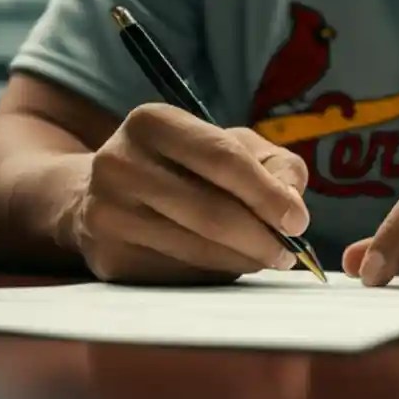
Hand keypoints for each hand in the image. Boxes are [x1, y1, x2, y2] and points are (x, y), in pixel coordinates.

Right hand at [62, 103, 309, 283]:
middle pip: (212, 212)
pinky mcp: (109, 257)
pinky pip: (180, 275)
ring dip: (244, 260)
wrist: (100, 195)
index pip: (222, 158)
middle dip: (262, 238)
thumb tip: (293, 202)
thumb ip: (273, 163)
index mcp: (151, 123)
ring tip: (264, 257)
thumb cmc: (181, 166)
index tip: (298, 221)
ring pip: (198, 250)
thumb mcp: (227, 144)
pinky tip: (226, 263)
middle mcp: (119, 164)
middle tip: (289, 252)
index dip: (267, 194)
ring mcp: (108, 214)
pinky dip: (215, 274)